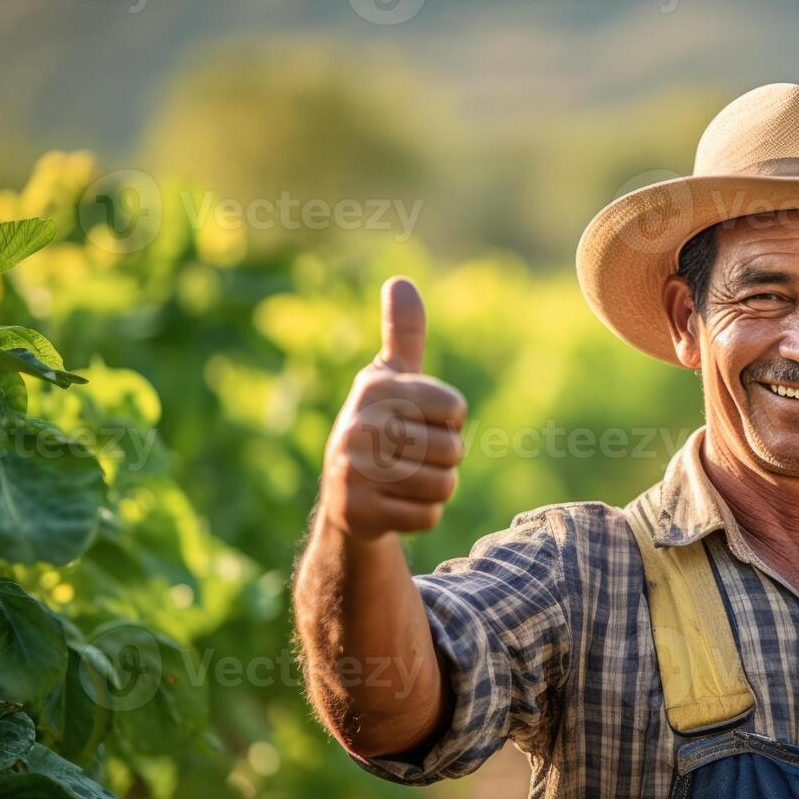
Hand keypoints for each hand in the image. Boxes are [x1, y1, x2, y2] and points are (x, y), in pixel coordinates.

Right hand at [319, 277, 466, 539]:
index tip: (421, 419)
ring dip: (436, 487)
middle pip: (452, 450)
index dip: (449, 418)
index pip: (454, 407)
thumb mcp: (390, 378)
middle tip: (411, 454)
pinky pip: (428, 517)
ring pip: (444, 485)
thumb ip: (403, 333)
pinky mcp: (360, 512)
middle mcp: (358, 426)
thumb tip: (400, 281)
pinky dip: (422, 515)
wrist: (344, 494)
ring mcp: (355, 472)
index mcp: (375, 389)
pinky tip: (397, 504)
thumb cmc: (380, 424)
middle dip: (443, 457)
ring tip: (406, 478)